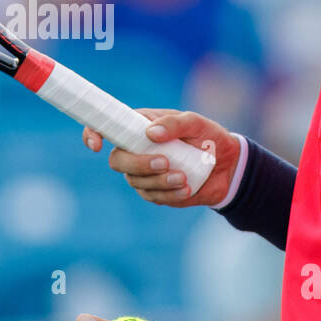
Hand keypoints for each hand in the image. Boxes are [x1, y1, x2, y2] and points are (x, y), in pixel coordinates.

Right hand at [82, 109, 240, 206]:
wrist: (228, 165)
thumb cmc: (208, 137)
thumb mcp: (197, 123)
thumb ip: (175, 123)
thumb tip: (151, 133)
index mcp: (139, 126)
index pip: (105, 127)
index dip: (92, 134)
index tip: (97, 145)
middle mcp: (136, 149)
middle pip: (118, 161)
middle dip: (138, 164)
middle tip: (165, 162)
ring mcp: (144, 173)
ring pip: (136, 182)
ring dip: (159, 181)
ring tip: (184, 178)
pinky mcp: (156, 192)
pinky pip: (153, 196)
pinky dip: (169, 193)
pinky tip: (187, 188)